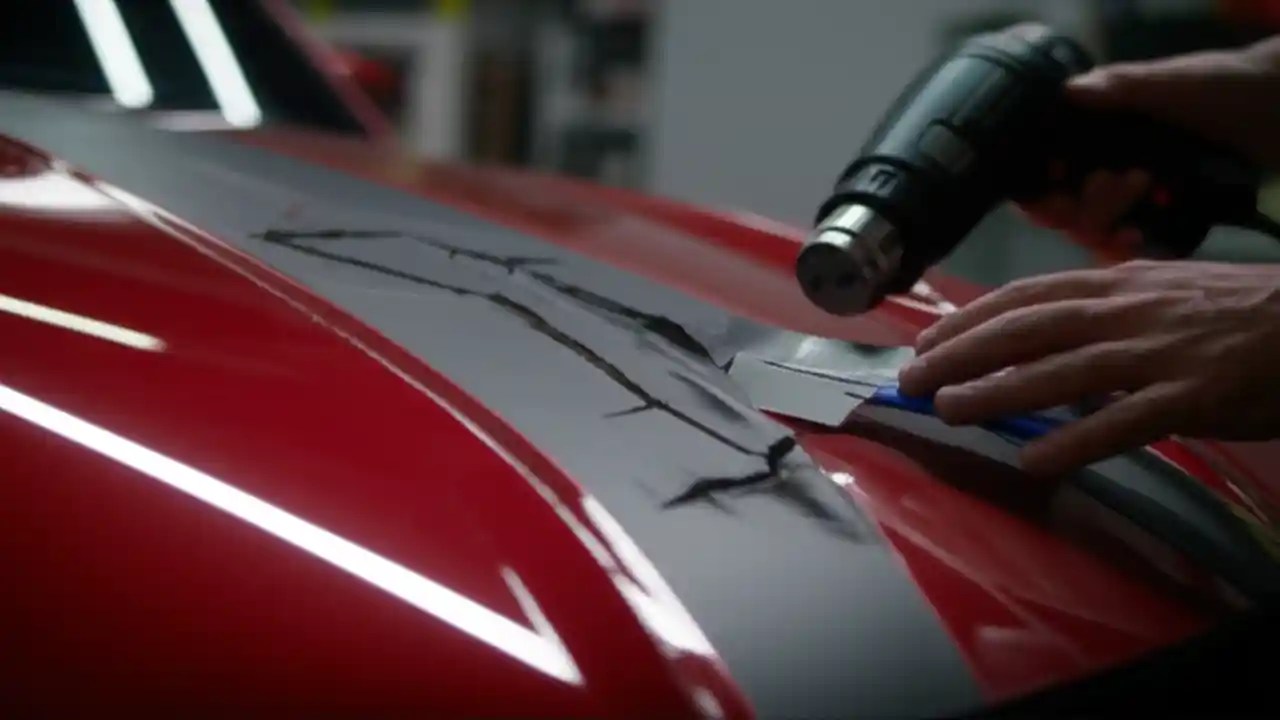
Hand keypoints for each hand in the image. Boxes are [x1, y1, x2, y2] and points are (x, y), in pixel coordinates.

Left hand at [897, 260, 1279, 475]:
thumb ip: (1103, 308)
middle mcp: (1127, 311)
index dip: (969, 318)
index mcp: (1117, 283)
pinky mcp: (1192, 396)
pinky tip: (1033, 461)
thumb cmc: (1238, 308)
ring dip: (998, 392)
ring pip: (1060, 371)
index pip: (1025, 296)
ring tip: (949, 411)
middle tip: (912, 381)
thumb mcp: (1162, 290)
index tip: (927, 340)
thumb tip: (1043, 333)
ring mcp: (1157, 353)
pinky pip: (1123, 422)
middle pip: (1026, 329)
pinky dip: (1074, 441)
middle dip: (962, 354)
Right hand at [1023, 36, 1279, 258]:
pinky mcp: (1161, 221)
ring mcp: (1132, 200)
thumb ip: (1119, 87)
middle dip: (1085, 205)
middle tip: (1122, 179)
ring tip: (1139, 201)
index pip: (1043, 178)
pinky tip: (1138, 238)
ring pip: (1093, 233)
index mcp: (1092, 139)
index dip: (1039, 194)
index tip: (1055, 193)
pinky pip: (1130, 248)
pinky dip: (1126, 249)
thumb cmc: (1220, 86)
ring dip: (1104, 225)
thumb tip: (1068, 91)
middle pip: (1065, 211)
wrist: (1276, 109)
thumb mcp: (1168, 82)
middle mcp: (1103, 171)